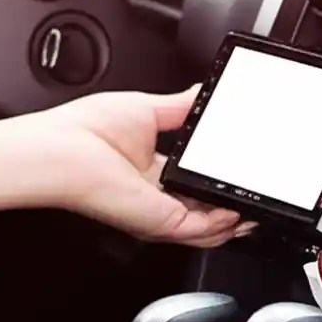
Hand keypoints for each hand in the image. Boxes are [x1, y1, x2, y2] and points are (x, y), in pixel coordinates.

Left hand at [28, 87, 253, 247]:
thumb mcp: (148, 110)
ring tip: (258, 203)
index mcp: (152, 173)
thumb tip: (204, 92)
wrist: (62, 150)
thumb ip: (182, 107)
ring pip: (209, 227)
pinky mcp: (162, 221)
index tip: (241, 167)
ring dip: (237, 216)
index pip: (194, 182)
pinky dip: (226, 221)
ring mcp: (160, 213)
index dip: (220, 178)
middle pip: (205, 209)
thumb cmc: (85, 131)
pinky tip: (239, 208)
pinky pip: (204, 230)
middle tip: (259, 191)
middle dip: (235, 204)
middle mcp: (157, 197)